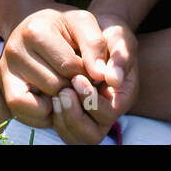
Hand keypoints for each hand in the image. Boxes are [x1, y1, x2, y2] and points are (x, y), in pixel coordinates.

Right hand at [0, 4, 113, 131]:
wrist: (34, 25)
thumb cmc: (63, 26)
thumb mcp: (82, 23)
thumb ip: (95, 44)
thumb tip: (100, 75)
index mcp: (35, 31)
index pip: (70, 67)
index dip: (87, 73)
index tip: (89, 67)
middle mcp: (15, 50)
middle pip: (56, 86)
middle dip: (73, 88)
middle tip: (78, 79)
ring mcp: (5, 69)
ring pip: (41, 101)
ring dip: (60, 101)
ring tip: (66, 87)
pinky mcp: (4, 85)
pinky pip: (22, 110)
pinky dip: (41, 112)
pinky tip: (52, 99)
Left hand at [45, 12, 137, 144]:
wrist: (96, 33)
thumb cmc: (110, 35)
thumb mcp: (120, 37)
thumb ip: (121, 56)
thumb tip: (113, 79)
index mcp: (122, 96)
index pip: (108, 114)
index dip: (92, 100)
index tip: (77, 78)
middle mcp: (107, 111)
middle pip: (92, 135)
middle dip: (76, 115)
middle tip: (63, 91)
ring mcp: (90, 115)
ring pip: (76, 137)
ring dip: (64, 119)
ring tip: (56, 96)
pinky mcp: (74, 113)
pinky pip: (64, 130)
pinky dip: (55, 118)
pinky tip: (48, 98)